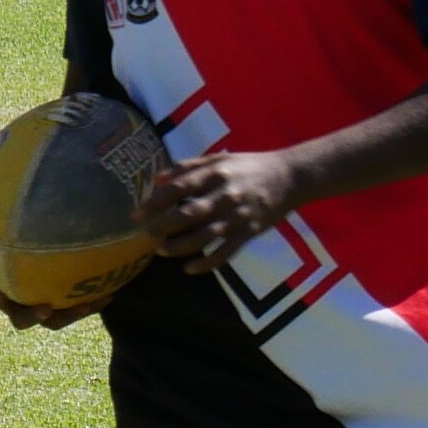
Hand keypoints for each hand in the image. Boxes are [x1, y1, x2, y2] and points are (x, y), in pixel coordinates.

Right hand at [0, 216, 99, 330]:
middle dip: (29, 316)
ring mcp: (42, 314)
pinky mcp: (63, 313)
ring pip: (54, 322)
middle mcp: (19, 309)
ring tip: (84, 306)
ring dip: (68, 314)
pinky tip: (108, 296)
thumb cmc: (3, 260)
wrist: (33, 277)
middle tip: (42, 309)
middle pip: (21, 320)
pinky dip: (91, 305)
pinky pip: (78, 311)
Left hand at [143, 147, 297, 263]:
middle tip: (146, 234)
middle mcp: (225, 195)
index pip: (178, 188)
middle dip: (163, 226)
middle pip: (188, 213)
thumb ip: (187, 167)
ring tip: (162, 250)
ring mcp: (238, 216)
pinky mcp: (249, 232)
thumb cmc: (249, 166)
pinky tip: (189, 268)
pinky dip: (206, 263)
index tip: (136, 214)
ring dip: (180, 246)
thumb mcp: (219, 159)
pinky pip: (226, 252)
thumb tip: (156, 179)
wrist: (290, 177)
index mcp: (215, 173)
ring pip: (204, 236)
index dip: (155, 202)